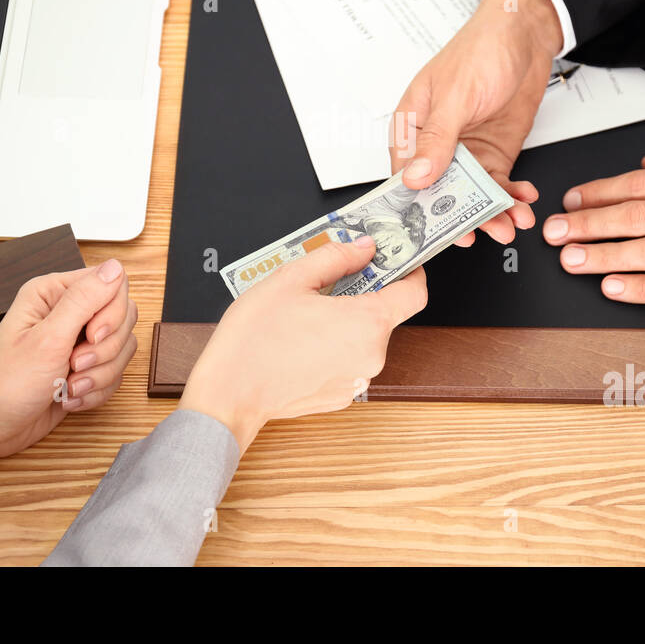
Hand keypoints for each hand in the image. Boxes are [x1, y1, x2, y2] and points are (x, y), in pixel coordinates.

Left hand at [0, 259, 138, 472]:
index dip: (111, 313)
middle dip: (105, 350)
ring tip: (68, 386)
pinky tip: (69, 397)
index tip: (91, 337)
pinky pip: (113, 374)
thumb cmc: (5, 382)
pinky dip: (95, 391)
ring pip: (121, 349)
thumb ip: (84, 300)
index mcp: (54, 293)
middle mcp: (69, 313)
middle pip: (123, 318)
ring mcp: (78, 342)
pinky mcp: (85, 368)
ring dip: (99, 375)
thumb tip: (114, 268)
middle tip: (73, 365)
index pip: (113, 284)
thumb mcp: (48, 338)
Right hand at [179, 236, 426, 452]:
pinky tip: (301, 342)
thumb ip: (335, 256)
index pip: (415, 293)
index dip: (409, 272)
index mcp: (367, 322)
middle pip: (384, 315)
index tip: (395, 261)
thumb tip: (363, 247)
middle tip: (327, 285)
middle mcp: (371, 355)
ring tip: (305, 316)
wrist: (229, 394)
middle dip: (361, 296)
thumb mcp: (291, 279)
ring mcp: (357, 380)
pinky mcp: (340, 396)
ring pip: (363, 339)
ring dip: (344, 324)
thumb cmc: (255, 339)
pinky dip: (332, 349)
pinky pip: (347, 362)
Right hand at [390, 0, 559, 246]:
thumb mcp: (456, 95)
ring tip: (511, 223)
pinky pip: (498, 185)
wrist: (528, 33)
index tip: (432, 230)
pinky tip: (523, 203)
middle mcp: (437, 143)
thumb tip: (414, 176)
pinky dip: (511, 198)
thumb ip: (437, 139)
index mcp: (413, 125)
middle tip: (480, 235)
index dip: (417, 205)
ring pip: (472, 194)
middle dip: (461, 216)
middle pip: (441, 192)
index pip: (404, 174)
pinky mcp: (494, 153)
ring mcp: (467, 151)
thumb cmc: (482, 48)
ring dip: (491, 212)